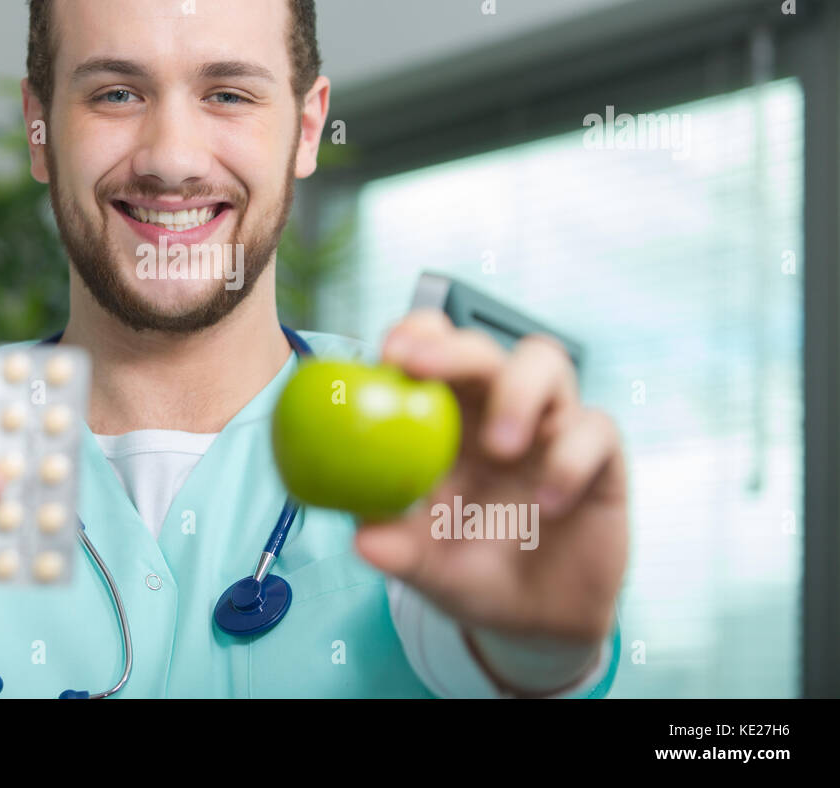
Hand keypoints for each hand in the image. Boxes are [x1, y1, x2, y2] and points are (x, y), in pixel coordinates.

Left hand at [353, 309, 627, 663]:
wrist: (536, 624)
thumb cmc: (468, 573)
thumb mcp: (426, 568)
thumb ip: (397, 551)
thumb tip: (362, 540)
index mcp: (446, 419)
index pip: (432, 349)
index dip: (413, 337)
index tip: (390, 353)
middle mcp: (497, 410)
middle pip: (483, 350)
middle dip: (453, 351)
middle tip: (421, 368)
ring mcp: (550, 428)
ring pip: (547, 364)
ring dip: (518, 393)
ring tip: (500, 447)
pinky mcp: (600, 459)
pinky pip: (597, 431)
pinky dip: (570, 459)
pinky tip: (549, 504)